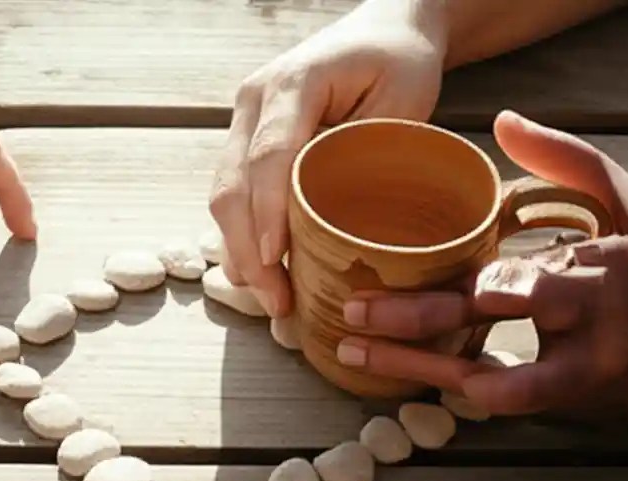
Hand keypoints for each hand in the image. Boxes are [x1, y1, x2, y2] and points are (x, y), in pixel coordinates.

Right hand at [209, 1, 445, 315]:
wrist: (383, 31)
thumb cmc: (400, 61)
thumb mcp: (403, 97)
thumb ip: (369, 150)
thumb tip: (338, 220)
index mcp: (292, 84)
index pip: (268, 156)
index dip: (268, 213)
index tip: (276, 261)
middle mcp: (253, 103)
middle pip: (232, 187)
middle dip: (248, 251)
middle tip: (277, 302)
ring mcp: (242, 124)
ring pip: (223, 199)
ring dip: (241, 253)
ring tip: (272, 300)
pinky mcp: (245, 146)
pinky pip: (234, 199)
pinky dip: (245, 241)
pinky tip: (265, 276)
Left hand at [336, 111, 627, 439]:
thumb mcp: (626, 201)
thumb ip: (567, 160)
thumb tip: (504, 121)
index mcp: (596, 273)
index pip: (530, 282)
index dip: (482, 285)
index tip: (419, 274)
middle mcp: (583, 332)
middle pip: (492, 329)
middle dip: (418, 322)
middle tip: (356, 310)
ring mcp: (570, 374)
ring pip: (484, 382)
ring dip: (414, 369)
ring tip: (351, 352)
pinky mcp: (554, 400)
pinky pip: (493, 398)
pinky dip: (442, 385)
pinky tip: (391, 370)